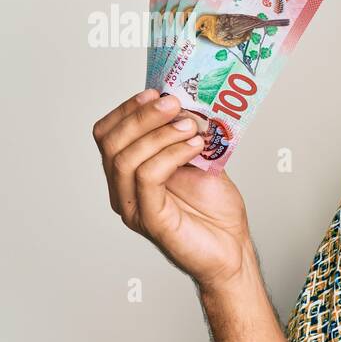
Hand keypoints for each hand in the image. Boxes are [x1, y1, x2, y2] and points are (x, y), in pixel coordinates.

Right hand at [93, 89, 251, 290]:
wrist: (232, 249)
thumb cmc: (215, 210)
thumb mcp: (198, 161)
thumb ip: (184, 136)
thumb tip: (184, 102)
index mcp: (128, 174)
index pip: (108, 134)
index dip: (128, 110)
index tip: (155, 92)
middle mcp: (122, 191)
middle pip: (111, 143)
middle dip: (142, 116)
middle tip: (174, 103)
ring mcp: (133, 207)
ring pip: (126, 159)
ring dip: (159, 134)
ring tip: (191, 125)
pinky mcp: (151, 220)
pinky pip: (148, 178)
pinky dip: (170, 155)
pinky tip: (194, 145)